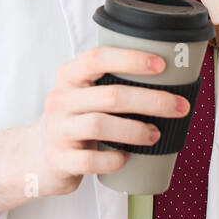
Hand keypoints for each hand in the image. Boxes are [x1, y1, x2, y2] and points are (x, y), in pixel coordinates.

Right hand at [20, 46, 191, 195]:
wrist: (40, 155)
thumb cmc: (77, 120)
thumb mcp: (85, 94)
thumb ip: (112, 83)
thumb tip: (172, 81)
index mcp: (69, 77)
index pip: (97, 58)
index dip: (130, 59)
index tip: (162, 65)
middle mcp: (60, 100)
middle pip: (109, 95)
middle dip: (150, 100)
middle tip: (178, 106)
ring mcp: (57, 130)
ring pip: (98, 125)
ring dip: (134, 130)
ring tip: (156, 135)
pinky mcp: (59, 159)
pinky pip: (89, 161)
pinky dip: (112, 160)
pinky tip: (125, 158)